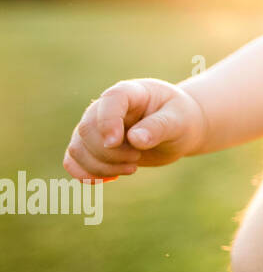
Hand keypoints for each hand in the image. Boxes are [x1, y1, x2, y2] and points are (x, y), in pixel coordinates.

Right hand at [64, 78, 207, 179]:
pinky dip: (85, 174)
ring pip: (77, 149)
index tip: (115, 143)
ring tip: (131, 168)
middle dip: (109, 153)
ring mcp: (96, 127)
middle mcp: (106, 107)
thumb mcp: (179, 120)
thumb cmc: (181, 118)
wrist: (179, 129)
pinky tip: (109, 179)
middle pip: (87, 129)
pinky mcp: (93, 146)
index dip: (108, 122)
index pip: (110, 101)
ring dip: (101, 166)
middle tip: (137, 158)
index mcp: (130, 93)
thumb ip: (159, 127)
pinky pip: (73, 160)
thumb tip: (135, 139)